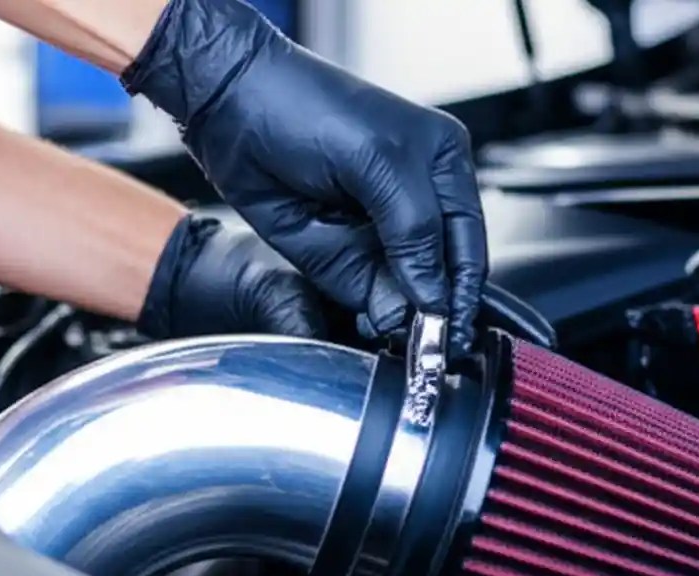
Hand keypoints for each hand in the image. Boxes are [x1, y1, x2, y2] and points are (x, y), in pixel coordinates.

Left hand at [122, 0, 487, 355]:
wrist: (230, 107)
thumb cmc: (303, 106)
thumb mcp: (376, 163)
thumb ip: (412, 231)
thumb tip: (434, 295)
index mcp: (441, 167)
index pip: (468, 243)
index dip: (464, 290)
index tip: (455, 331)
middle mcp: (414, 202)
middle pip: (441, 274)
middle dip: (434, 310)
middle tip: (429, 346)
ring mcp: (375, 232)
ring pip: (403, 291)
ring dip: (400, 316)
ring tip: (398, 333)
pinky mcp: (338, 253)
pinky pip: (363, 295)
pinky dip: (369, 312)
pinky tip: (371, 319)